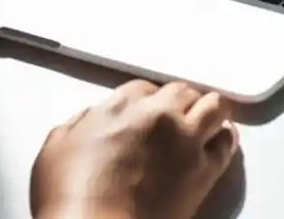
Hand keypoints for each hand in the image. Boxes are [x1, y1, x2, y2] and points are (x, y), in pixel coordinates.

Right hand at [31, 80, 239, 218]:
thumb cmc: (69, 196)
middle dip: (179, 100)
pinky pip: (227, 142)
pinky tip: (221, 137)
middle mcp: (159, 115)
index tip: (146, 109)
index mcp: (121, 105)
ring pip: (213, 106)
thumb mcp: (56, 147)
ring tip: (207, 116)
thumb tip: (95, 118)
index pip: (143, 86)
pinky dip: (225, 137)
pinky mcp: (204, 170)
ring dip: (209, 109)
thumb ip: (82, 123)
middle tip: (177, 111)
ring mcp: (185, 140)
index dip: (146, 99)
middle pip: (182, 91)